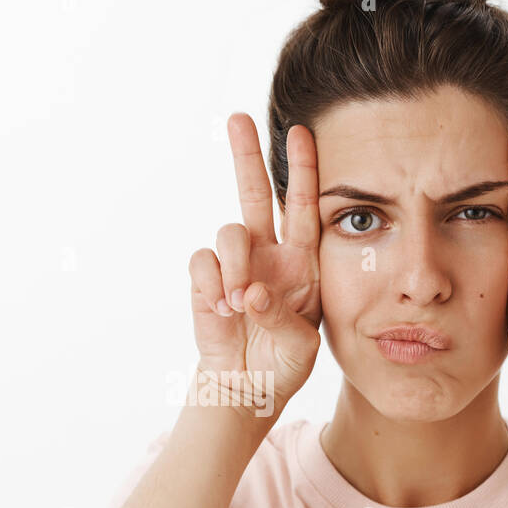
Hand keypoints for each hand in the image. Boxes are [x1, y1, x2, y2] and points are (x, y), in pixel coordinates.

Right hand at [188, 113, 321, 421]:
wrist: (245, 387)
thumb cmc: (282, 365)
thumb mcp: (301, 346)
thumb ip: (283, 318)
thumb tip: (253, 293)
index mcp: (301, 261)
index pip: (303, 207)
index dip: (303, 170)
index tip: (301, 133)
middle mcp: (267, 253)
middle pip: (255, 192)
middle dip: (246, 155)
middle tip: (237, 119)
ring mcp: (235, 264)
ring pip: (230, 232)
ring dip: (236, 265)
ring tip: (239, 304)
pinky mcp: (206, 279)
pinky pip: (203, 261)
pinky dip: (212, 284)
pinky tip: (222, 310)